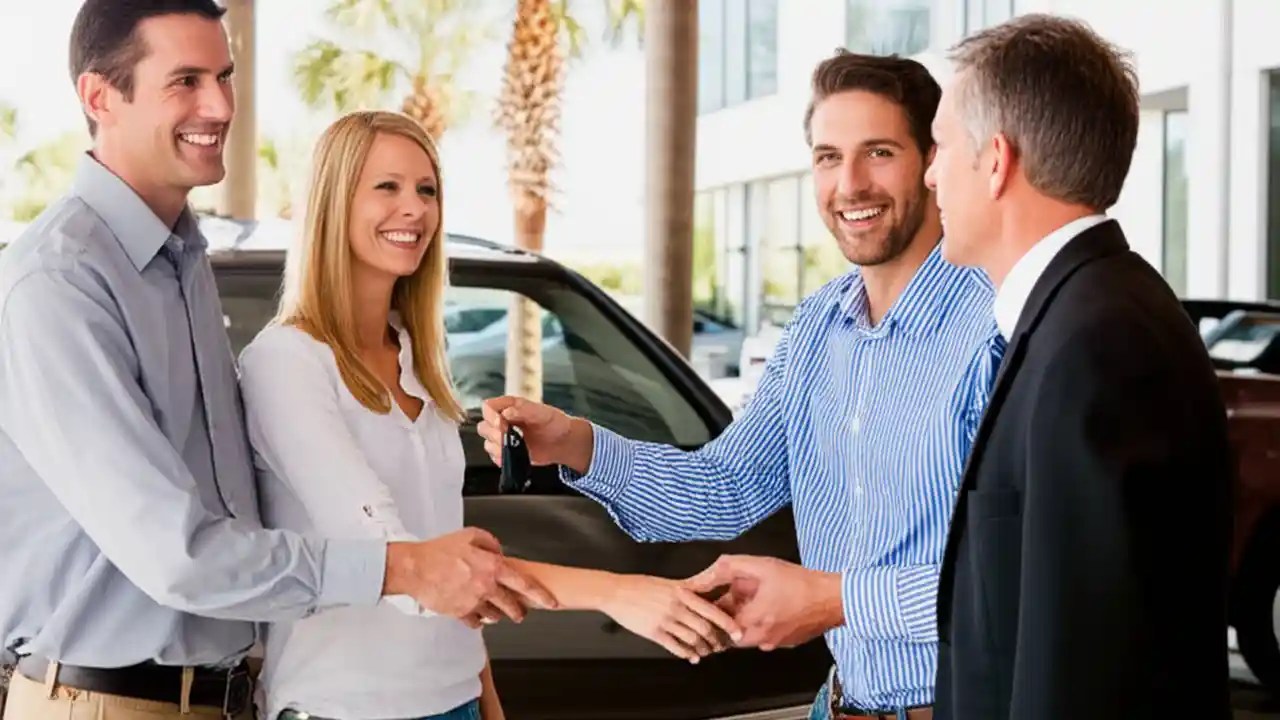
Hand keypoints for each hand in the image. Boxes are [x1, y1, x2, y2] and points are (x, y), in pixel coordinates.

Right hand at [385, 528, 556, 620]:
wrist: (415, 569)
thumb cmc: (438, 552)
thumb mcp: (469, 535)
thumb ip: (490, 542)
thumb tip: (499, 551)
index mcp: (492, 567)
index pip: (524, 584)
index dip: (541, 595)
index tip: (550, 602)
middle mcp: (486, 587)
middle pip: (512, 606)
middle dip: (519, 611)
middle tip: (520, 612)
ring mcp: (473, 602)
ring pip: (495, 616)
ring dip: (498, 614)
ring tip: (494, 609)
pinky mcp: (460, 613)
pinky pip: (476, 622)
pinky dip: (478, 619)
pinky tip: (475, 612)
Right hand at [478, 396, 592, 472]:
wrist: (563, 442)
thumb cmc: (554, 423)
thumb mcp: (542, 412)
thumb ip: (524, 409)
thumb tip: (507, 412)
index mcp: (510, 407)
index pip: (488, 407)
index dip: (490, 416)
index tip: (500, 423)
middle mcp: (503, 421)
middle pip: (484, 426)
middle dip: (493, 433)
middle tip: (506, 437)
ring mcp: (504, 437)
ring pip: (487, 443)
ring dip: (497, 447)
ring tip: (513, 447)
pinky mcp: (507, 451)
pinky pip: (495, 456)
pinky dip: (501, 457)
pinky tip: (514, 455)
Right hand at [599, 574, 742, 662]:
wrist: (615, 592)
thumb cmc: (641, 585)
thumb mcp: (669, 582)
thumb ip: (690, 586)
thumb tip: (709, 584)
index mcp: (682, 592)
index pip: (711, 610)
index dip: (727, 623)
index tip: (737, 632)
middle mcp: (676, 606)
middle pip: (704, 628)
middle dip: (717, 640)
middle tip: (722, 646)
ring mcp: (665, 620)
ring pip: (692, 639)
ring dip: (703, 648)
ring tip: (707, 652)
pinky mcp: (654, 632)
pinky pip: (675, 646)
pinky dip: (687, 654)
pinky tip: (692, 657)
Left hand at [685, 555, 842, 651]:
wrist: (833, 598)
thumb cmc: (799, 581)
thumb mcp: (760, 566)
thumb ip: (727, 568)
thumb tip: (701, 577)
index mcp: (750, 621)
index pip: (715, 624)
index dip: (708, 610)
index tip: (706, 600)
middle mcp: (760, 639)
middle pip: (729, 633)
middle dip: (725, 615)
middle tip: (728, 596)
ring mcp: (774, 644)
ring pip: (747, 635)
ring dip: (743, 619)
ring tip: (750, 598)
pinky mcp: (785, 644)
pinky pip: (764, 636)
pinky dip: (760, 623)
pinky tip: (769, 606)